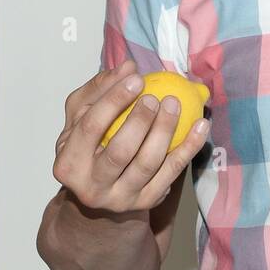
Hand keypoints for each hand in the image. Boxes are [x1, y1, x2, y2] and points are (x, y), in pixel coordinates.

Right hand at [52, 58, 209, 213]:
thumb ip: (99, 90)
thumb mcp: (82, 117)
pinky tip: (200, 125)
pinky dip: (189, 148)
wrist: (102, 191)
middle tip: (156, 97)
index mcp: (68, 163)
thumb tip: (127, 67)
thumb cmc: (90, 146)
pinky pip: (172, 173)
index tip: (136, 79)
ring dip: (166, 131)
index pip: (90, 127)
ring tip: (175, 104)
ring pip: (147, 164)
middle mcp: (91, 187)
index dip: (113, 100)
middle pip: (119, 151)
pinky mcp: (147, 202)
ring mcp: (120, 198)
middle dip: (140, 120)